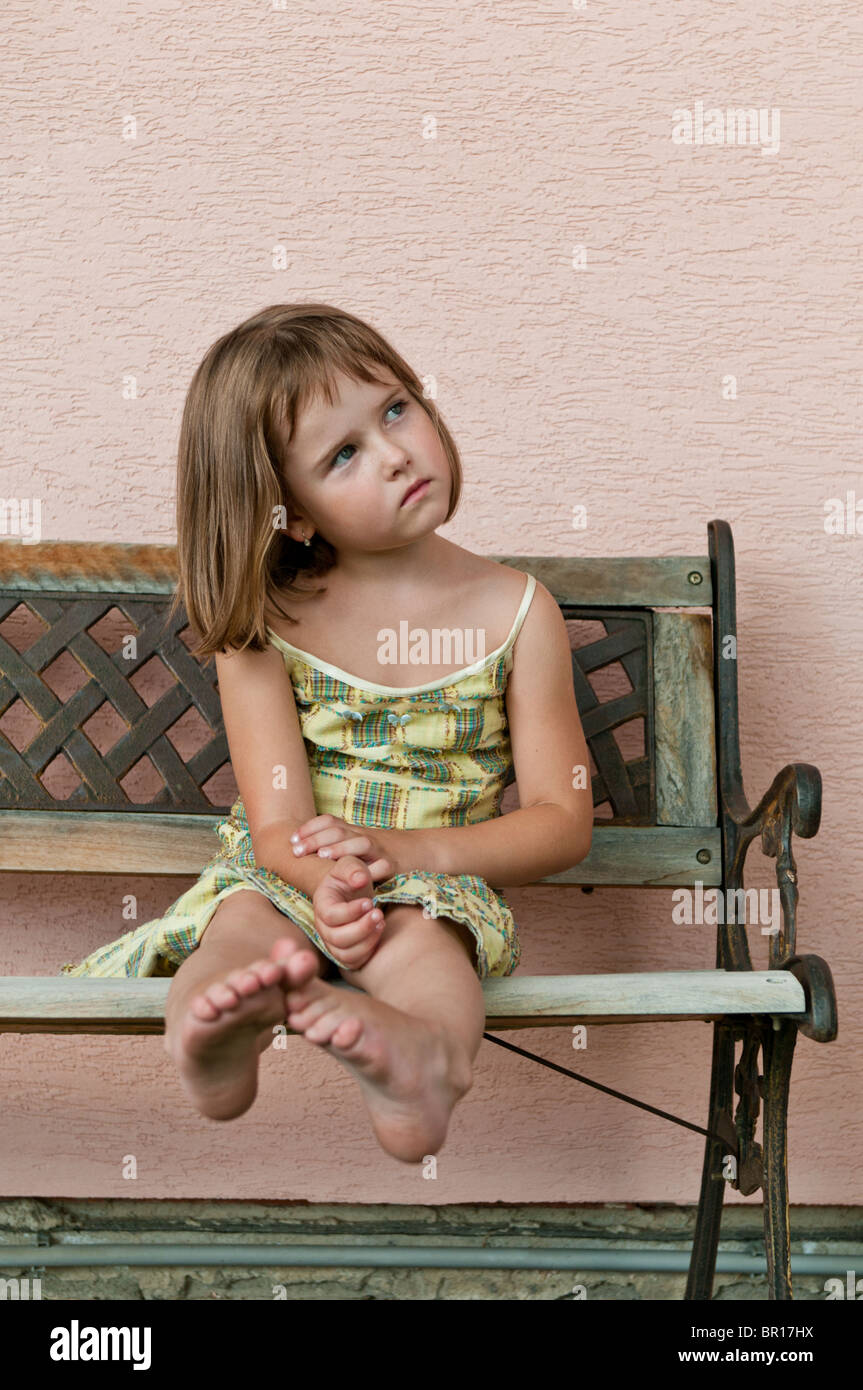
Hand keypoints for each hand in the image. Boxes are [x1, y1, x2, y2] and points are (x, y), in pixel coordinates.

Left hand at [291, 814, 396, 878]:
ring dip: (341, 848)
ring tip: (323, 856)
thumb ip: (337, 845)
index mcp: (353, 831)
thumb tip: (304, 850)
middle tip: (297, 851)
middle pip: (339, 830)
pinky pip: (383, 864)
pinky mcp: (394, 864)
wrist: (421, 850)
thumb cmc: (382, 852)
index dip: (309, 828)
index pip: (329, 821)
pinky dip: (370, 868)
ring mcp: (380, 849)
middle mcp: (365, 836)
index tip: (292, 840)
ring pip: (360, 842)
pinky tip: (357, 876)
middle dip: (316, 839)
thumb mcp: (358, 845)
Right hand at [312, 856, 384, 970]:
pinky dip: (368, 950)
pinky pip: (354, 962)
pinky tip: (379, 931)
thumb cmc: (350, 877)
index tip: (368, 902)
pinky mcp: (345, 953)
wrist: (350, 891)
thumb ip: (353, 869)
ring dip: (367, 940)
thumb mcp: (350, 864)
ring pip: (346, 954)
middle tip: (378, 913)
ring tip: (381, 921)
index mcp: (322, 905)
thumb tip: (360, 880)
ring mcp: (332, 942)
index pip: (330, 916)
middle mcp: (323, 927)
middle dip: (361, 928)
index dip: (350, 912)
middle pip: (337, 938)